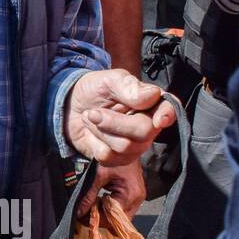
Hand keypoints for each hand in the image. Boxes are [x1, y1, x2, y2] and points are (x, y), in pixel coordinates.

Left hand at [64, 70, 174, 217]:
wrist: (69, 106)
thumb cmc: (94, 90)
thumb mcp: (108, 80)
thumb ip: (129, 86)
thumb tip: (153, 95)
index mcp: (152, 103)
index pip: (168, 111)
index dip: (167, 115)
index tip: (160, 119)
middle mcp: (149, 125)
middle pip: (145, 133)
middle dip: (114, 123)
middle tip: (94, 112)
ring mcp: (135, 144)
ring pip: (125, 147)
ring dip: (100, 131)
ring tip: (91, 117)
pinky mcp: (118, 158)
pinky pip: (109, 157)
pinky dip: (94, 143)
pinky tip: (92, 132)